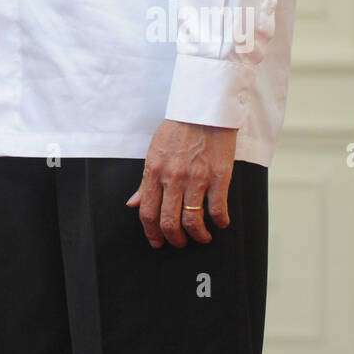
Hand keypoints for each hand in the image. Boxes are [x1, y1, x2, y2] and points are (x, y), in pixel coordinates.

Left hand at [126, 120, 236, 248]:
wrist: (203, 110)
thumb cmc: (178, 130)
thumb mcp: (154, 153)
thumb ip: (145, 182)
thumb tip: (132, 204)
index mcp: (154, 171)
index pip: (147, 212)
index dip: (151, 233)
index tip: (157, 242)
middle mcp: (173, 177)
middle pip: (169, 222)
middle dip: (174, 240)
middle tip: (180, 243)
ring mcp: (196, 178)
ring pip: (192, 221)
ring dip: (198, 236)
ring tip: (202, 237)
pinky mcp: (219, 176)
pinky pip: (218, 209)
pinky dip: (220, 222)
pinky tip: (220, 223)